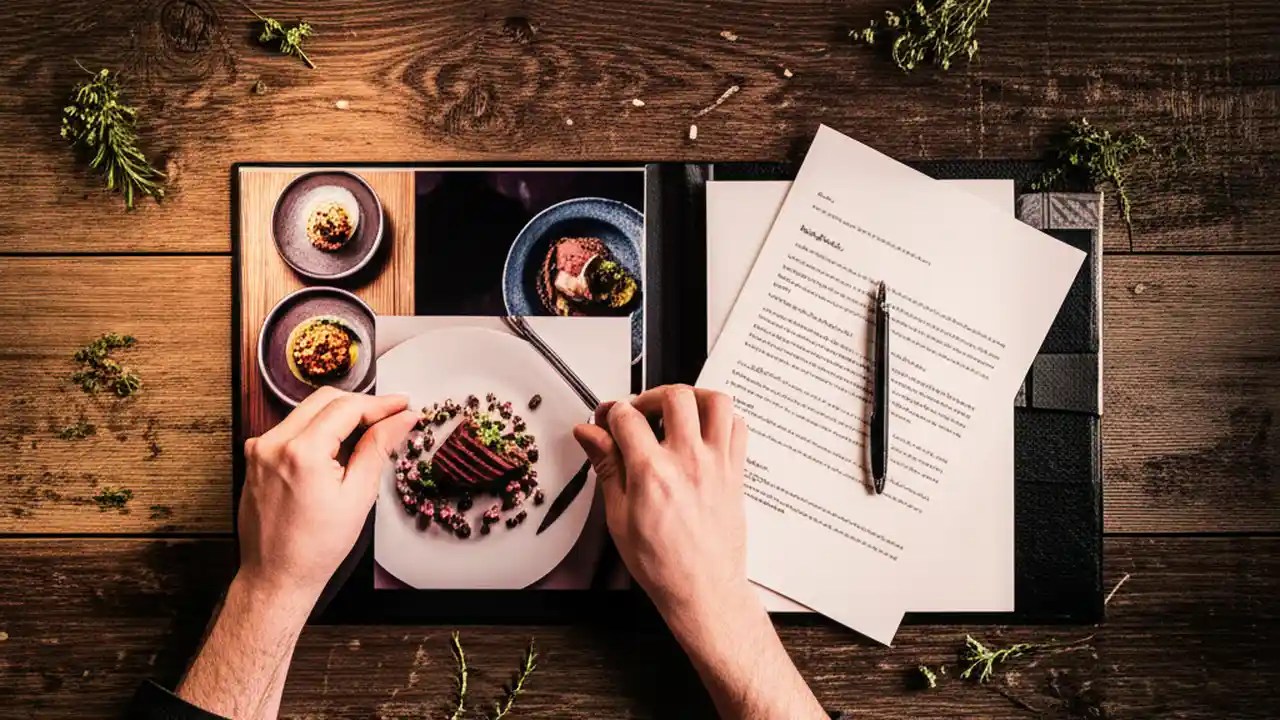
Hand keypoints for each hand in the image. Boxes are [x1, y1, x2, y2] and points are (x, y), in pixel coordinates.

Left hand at [239, 387, 416, 604]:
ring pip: (307, 411)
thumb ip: (378, 447)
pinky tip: (336, 449)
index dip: (380, 404)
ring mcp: (259, 448)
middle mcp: (273, 443)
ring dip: (339, 416)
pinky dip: (317, 430)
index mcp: (302, 452)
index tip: (402, 405)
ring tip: (367, 434)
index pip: (347, 407)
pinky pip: (291, 428)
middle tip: (390, 416)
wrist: (276, 575)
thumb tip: (401, 419)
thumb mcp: (358, 495)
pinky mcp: (254, 457)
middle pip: (326, 400)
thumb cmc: (316, 547)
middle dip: (361, 405)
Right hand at [573, 385, 749, 621]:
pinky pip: (738, 426)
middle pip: (674, 397)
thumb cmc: (662, 563)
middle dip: (649, 397)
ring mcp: (717, 464)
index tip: (607, 421)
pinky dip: (722, 418)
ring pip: (715, 401)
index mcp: (652, 472)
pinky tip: (704, 430)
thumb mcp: (618, 515)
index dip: (610, 413)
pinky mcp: (736, 472)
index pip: (627, 417)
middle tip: (639, 413)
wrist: (702, 590)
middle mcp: (688, 461)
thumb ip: (606, 465)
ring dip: (693, 397)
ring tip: (676, 411)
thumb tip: (590, 435)